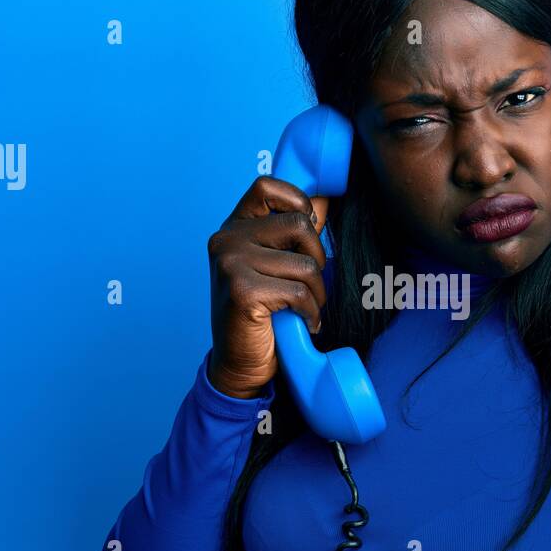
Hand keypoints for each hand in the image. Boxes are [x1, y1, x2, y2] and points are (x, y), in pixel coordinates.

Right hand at [206, 176, 329, 398]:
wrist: (240, 364)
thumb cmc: (262, 315)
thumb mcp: (275, 266)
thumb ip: (291, 234)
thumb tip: (324, 201)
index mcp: (233, 227)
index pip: (267, 186)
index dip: (298, 201)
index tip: (308, 231)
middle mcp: (226, 239)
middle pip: (299, 225)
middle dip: (318, 258)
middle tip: (311, 286)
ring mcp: (230, 263)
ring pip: (305, 264)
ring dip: (316, 293)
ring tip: (306, 309)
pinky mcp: (241, 290)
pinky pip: (299, 292)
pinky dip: (310, 312)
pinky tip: (304, 322)